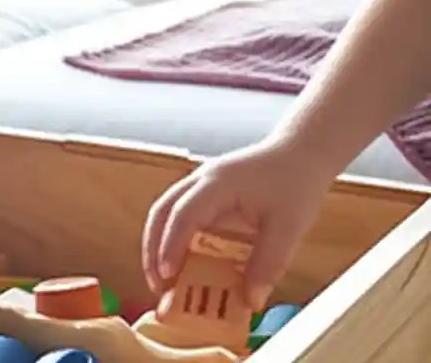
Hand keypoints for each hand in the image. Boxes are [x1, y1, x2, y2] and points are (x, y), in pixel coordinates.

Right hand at [142, 141, 335, 309]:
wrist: (300, 153)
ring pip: (164, 213)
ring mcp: (198, 185)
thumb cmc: (296, 183)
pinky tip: (184, 264)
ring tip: (164, 280)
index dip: (170, 245)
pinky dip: (173, 241)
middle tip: (157, 285)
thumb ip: (269, 263)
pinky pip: (179, 216)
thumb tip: (251, 300)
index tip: (166, 275)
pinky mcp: (204, 193)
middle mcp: (200, 181)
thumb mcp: (290, 227)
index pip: (183, 214)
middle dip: (153, 250)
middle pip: (161, 212)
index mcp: (218, 183)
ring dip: (158, 246)